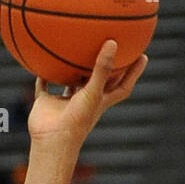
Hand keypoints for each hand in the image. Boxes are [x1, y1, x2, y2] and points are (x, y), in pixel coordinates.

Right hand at [28, 39, 147, 149]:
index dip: (133, 73)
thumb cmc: (77, 120)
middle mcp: (84, 101)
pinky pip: (44, 85)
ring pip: (70, 82)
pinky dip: (43, 75)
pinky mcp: (47, 103)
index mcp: (100, 102)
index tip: (143, 56)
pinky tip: (41, 60)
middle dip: (106, 66)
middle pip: (98, 81)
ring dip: (72, 69)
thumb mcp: (93, 93)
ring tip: (76, 48)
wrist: (52, 141)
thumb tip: (112, 42)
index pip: (121, 86)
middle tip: (113, 45)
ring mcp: (65, 103)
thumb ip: (102, 69)